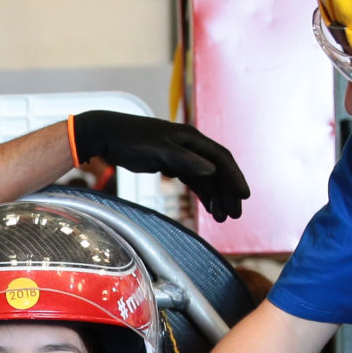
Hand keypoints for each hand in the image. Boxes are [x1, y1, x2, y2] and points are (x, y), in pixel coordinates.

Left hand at [69, 111, 250, 222]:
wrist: (107, 135)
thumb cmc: (131, 140)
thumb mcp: (158, 151)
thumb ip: (185, 160)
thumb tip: (212, 170)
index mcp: (191, 138)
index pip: (221, 158)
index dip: (235, 177)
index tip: (244, 196)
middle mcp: (191, 146)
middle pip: (218, 170)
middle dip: (228, 192)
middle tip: (235, 215)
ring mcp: (182, 155)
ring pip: (207, 178)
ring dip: (217, 197)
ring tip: (223, 217)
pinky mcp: (172, 164)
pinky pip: (194, 180)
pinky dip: (203, 194)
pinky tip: (209, 209)